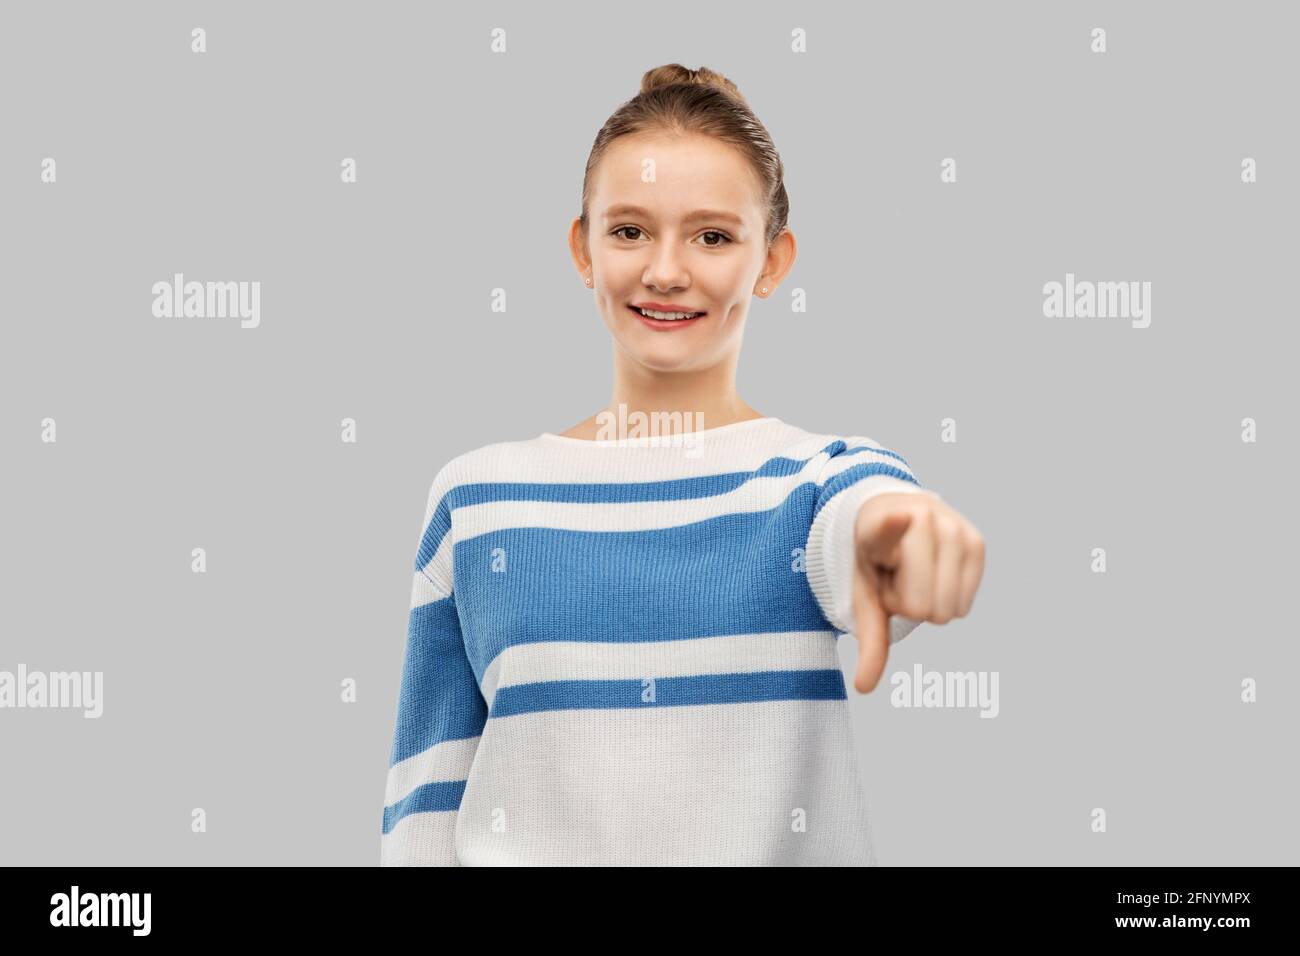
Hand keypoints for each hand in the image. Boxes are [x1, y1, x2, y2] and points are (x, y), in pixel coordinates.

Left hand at [850, 492, 984, 693]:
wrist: (898, 514)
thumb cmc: (875, 563)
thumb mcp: (864, 595)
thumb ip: (869, 638)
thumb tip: (863, 688)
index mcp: (877, 528)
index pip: (887, 528)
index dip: (893, 526)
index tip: (900, 518)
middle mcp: (919, 520)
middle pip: (919, 608)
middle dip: (906, 606)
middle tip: (896, 580)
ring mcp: (952, 527)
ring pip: (946, 610)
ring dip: (929, 603)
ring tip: (915, 574)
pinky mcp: (977, 540)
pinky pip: (964, 607)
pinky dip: (950, 600)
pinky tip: (937, 573)